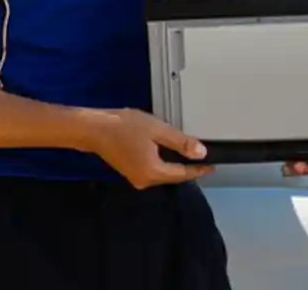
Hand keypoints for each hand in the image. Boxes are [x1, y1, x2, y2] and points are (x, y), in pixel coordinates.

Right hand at [86, 108, 214, 188]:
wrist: (93, 128)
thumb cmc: (124, 127)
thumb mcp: (157, 130)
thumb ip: (181, 143)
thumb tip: (200, 153)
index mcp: (153, 172)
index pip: (183, 174)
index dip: (199, 170)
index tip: (213, 165)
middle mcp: (144, 181)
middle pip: (173, 176)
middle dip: (188, 168)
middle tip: (204, 158)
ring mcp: (136, 178)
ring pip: (163, 174)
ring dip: (175, 165)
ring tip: (189, 154)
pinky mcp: (130, 172)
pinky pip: (153, 170)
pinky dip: (163, 163)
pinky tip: (168, 152)